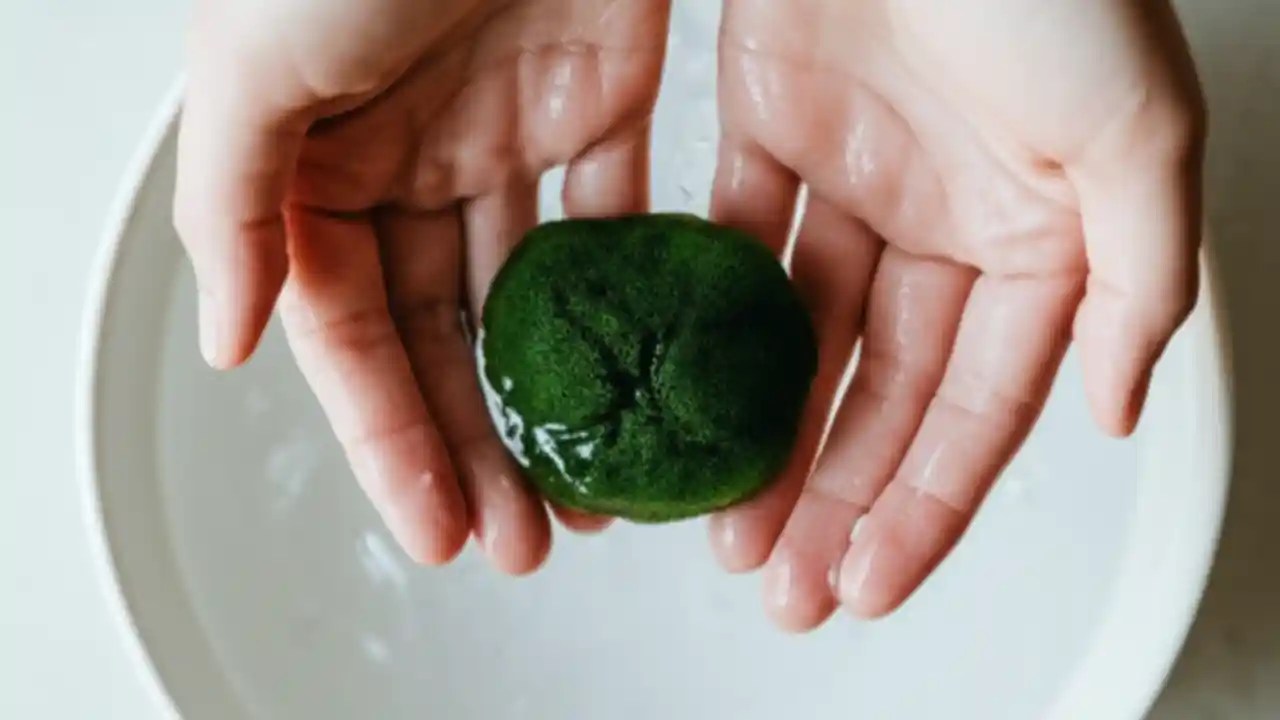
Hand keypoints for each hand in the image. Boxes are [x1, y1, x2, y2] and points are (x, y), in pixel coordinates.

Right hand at [174, 0, 670, 572]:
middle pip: (444, 332)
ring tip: (595, 492)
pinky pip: (618, 215)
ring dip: (561, 391)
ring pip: (535, 294)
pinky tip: (654, 373)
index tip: (439, 530)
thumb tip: (233, 343)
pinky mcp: (603, 95)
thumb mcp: (259, 58)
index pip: (350, 333)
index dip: (390, 439)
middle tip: (526, 542)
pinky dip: (635, 294)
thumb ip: (234, 202)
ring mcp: (508, 129)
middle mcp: (410, 153)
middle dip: (480, 442)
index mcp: (319, 158)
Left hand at [707, 0, 1204, 628]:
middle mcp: (942, 220)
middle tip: (787, 587)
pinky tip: (676, 394)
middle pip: (882, 392)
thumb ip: (1139, 280)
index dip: (928, 501)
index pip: (979, 404)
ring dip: (765, 434)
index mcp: (1038, 237)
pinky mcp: (766, 129)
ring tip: (727, 530)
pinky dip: (703, 320)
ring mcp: (852, 179)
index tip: (871, 582)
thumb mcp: (1134, 129)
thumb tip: (1115, 413)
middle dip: (838, 497)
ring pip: (798, 338)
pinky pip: (727, 246)